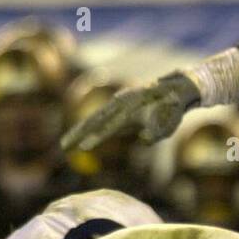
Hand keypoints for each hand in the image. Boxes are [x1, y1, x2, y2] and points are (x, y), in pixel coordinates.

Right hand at [61, 71, 200, 150]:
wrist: (174, 90)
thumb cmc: (171, 111)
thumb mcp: (167, 126)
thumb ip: (154, 133)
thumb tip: (143, 139)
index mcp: (130, 110)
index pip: (110, 127)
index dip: (96, 138)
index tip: (83, 148)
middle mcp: (120, 103)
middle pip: (94, 120)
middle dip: (78, 134)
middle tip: (63, 146)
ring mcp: (117, 103)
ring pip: (94, 118)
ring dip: (80, 130)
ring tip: (66, 143)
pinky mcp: (118, 105)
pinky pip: (101, 117)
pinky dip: (89, 126)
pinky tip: (81, 136)